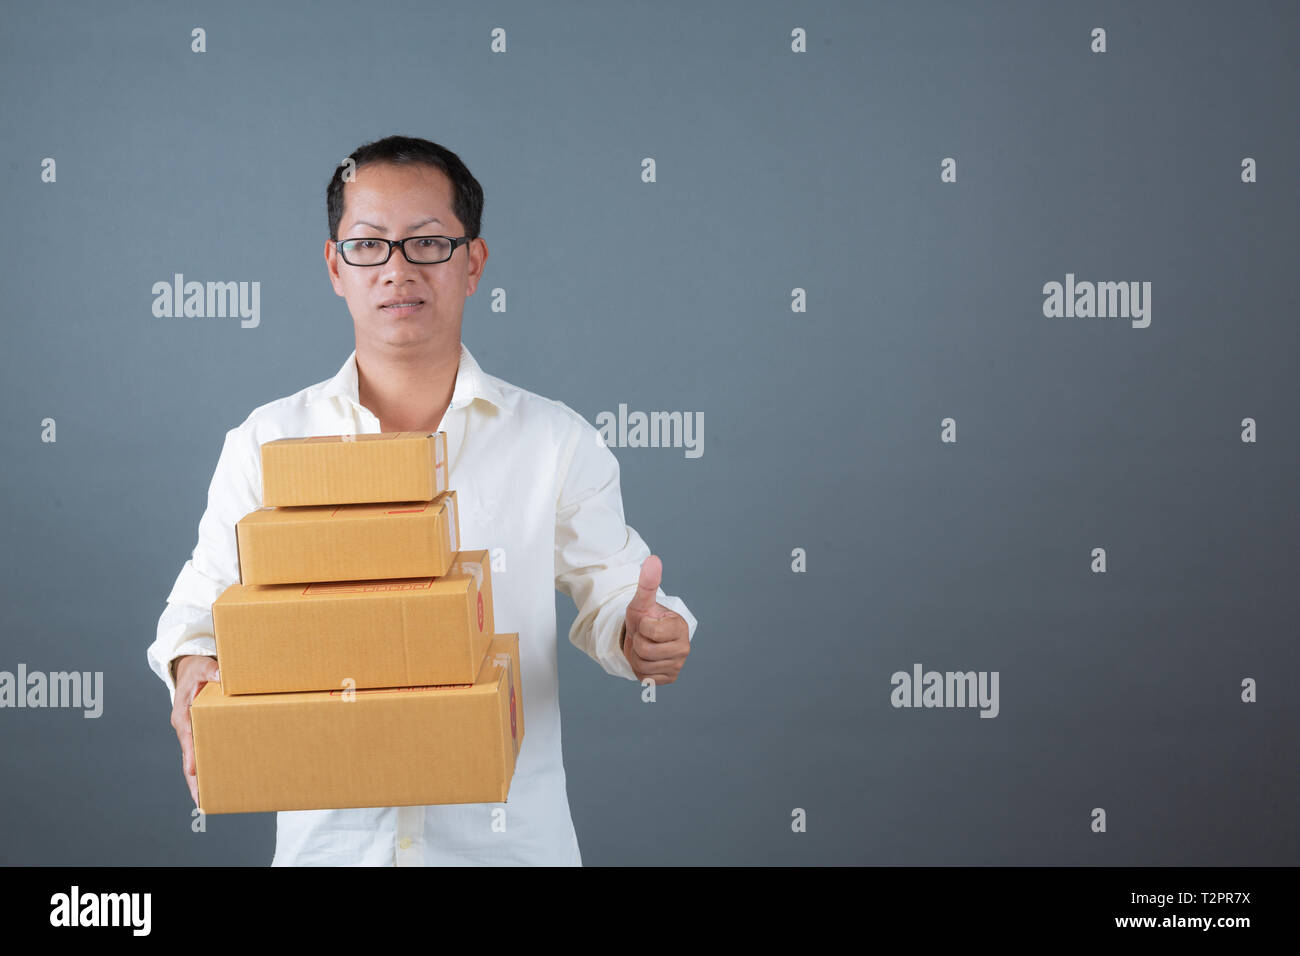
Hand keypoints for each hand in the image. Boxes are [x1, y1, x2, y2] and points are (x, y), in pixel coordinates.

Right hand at [170, 655, 219, 807]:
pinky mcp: (199, 731)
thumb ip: (210, 669)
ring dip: (200, 778)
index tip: (194, 770)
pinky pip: (203, 751)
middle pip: (188, 756)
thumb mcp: (201, 666)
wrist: (189, 669)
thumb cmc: (195, 669)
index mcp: (182, 713)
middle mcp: (184, 726)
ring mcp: (191, 731)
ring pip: (195, 758)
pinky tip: (219, 779)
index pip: (187, 736)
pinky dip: (208, 764)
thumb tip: (220, 676)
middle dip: (194, 779)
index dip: (191, 754)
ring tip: (209, 801)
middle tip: (201, 800)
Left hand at [621, 554, 689, 684]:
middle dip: (637, 642)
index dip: (641, 626)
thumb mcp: (642, 602)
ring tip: (643, 647)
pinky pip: (644, 677)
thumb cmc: (644, 617)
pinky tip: (646, 659)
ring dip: (636, 656)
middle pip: (645, 650)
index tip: (646, 622)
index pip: (649, 631)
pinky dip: (639, 669)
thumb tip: (653, 560)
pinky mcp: (670, 678)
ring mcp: (678, 664)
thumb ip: (648, 583)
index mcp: (680, 626)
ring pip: (643, 665)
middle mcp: (684, 647)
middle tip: (643, 636)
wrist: (642, 637)